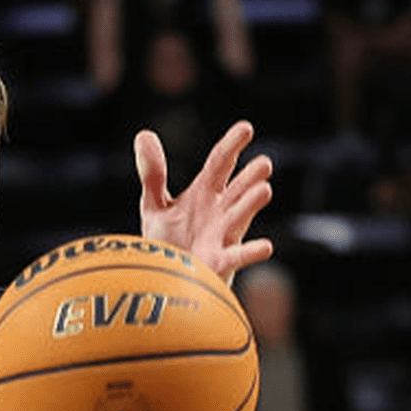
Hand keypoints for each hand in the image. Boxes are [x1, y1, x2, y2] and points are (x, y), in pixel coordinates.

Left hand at [135, 120, 274, 280]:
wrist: (166, 282)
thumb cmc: (167, 243)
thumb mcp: (155, 205)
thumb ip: (152, 174)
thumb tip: (144, 134)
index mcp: (205, 194)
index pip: (220, 163)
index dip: (231, 145)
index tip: (246, 128)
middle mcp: (219, 212)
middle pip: (237, 189)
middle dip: (250, 177)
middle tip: (264, 163)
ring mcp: (223, 237)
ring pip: (240, 217)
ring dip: (251, 205)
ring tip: (265, 190)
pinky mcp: (220, 264)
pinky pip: (237, 257)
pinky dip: (250, 252)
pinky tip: (266, 247)